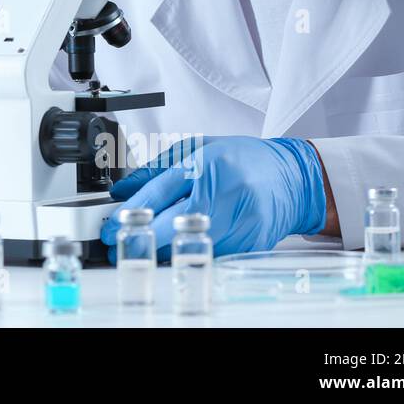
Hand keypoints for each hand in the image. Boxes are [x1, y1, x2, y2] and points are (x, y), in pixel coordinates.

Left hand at [99, 136, 326, 258]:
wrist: (291, 177)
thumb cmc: (241, 159)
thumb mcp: (195, 149)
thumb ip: (156, 170)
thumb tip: (122, 190)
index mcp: (207, 163)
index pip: (161, 191)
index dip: (133, 211)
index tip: (112, 226)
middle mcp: (224, 191)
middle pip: (175, 222)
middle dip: (142, 237)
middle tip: (119, 244)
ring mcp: (240, 219)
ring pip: (192, 244)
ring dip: (163, 250)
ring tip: (145, 249)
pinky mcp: (250, 242)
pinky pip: (211, 254)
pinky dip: (190, 254)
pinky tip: (177, 251)